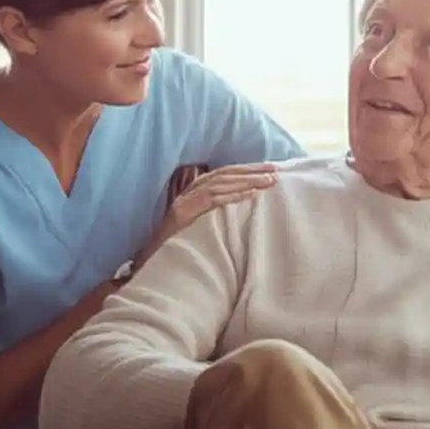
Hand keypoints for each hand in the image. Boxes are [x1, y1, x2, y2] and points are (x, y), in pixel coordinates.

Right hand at [137, 162, 278, 264]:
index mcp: (195, 190)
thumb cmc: (181, 242)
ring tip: (268, 182)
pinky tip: (250, 195)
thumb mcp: (201, 222)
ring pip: (221, 184)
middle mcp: (190, 191)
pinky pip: (212, 200)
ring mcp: (186, 201)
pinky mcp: (183, 212)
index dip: (248, 169)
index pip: (225, 173)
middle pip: (225, 174)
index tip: (270, 169)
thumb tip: (246, 202)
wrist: (154, 259)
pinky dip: (232, 196)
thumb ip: (217, 209)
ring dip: (247, 181)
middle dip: (251, 172)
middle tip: (275, 172)